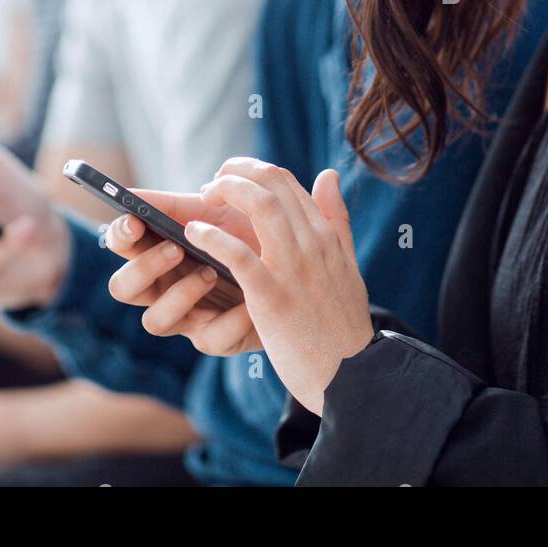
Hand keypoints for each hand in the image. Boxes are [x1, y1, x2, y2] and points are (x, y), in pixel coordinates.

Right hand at [105, 187, 261, 352]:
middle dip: (143, 268)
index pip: (123, 246)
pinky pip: (212, 340)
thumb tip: (132, 193)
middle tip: (176, 249)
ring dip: (180, 294)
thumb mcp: (216, 214)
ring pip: (155, 320)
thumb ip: (178, 205)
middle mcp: (164, 287)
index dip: (121, 235)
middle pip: (123, 288)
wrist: (293, 268)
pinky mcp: (218, 340)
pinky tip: (249, 304)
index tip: (135, 221)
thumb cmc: (246, 235)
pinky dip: (231, 319)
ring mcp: (188, 317)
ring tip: (211, 273)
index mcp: (158, 251)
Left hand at [189, 158, 372, 414]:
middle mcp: (312, 242)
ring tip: (202, 201)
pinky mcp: (272, 296)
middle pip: (272, 182)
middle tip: (211, 185)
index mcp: (325, 234)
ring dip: (226, 192)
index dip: (252, 171)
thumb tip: (328, 174)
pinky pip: (240, 255)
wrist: (353, 375)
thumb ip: (336, 217)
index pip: (286, 181)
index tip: (230, 180)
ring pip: (260, 205)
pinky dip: (214, 238)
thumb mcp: (347, 263)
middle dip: (235, 172)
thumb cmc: (344, 323)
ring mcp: (293, 267)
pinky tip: (195, 234)